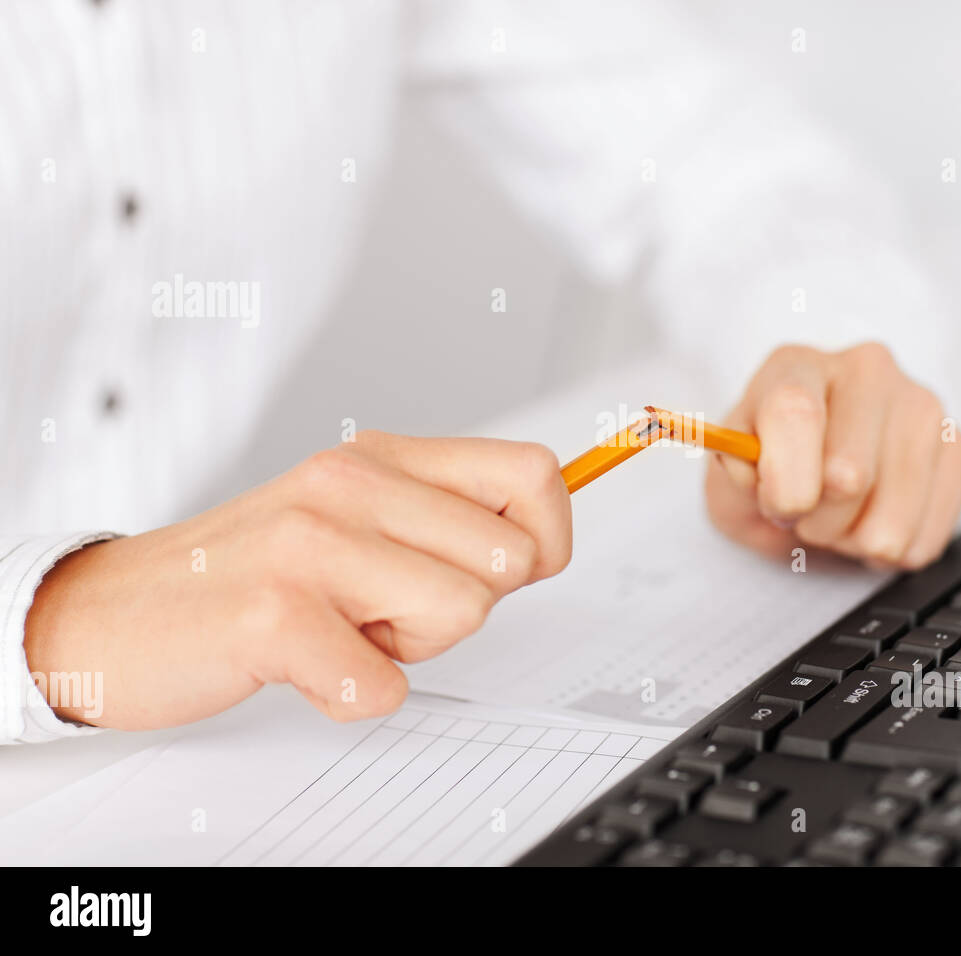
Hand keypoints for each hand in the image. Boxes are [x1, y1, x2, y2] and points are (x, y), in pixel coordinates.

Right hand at [24, 434, 571, 729]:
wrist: (112, 612)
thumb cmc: (249, 573)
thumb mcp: (354, 520)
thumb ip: (442, 522)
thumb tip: (542, 541)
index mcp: (381, 457)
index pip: (533, 474)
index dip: (543, 540)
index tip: (495, 573)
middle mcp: (351, 484)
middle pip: (508, 561)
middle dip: (462, 608)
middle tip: (384, 609)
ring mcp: (311, 544)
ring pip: (462, 615)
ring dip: (406, 650)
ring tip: (338, 630)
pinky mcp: (274, 614)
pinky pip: (385, 686)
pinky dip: (351, 696)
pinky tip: (303, 668)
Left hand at [706, 343, 960, 568]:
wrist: (812, 468)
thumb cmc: (770, 466)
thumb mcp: (732, 468)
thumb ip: (736, 468)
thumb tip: (756, 473)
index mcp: (798, 366)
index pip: (795, 412)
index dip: (784, 480)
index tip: (779, 508)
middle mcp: (867, 372)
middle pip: (848, 476)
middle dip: (817, 521)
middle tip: (805, 514)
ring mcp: (923, 408)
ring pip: (891, 522)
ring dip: (855, 541)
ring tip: (841, 518)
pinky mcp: (959, 450)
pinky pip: (925, 539)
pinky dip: (892, 551)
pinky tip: (876, 520)